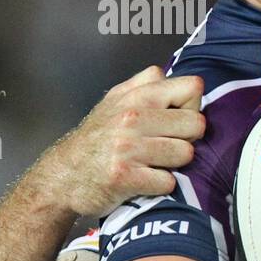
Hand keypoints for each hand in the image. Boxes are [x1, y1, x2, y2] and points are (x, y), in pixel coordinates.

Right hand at [38, 67, 204, 216]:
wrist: (63, 175)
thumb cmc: (97, 138)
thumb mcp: (115, 100)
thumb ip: (145, 84)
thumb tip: (173, 75)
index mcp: (136, 96)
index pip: (193, 88)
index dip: (191, 106)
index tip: (176, 119)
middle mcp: (132, 118)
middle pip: (197, 124)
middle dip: (188, 138)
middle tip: (167, 145)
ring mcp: (127, 147)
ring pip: (186, 154)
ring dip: (175, 164)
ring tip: (155, 162)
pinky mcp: (125, 177)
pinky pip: (168, 182)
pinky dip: (161, 185)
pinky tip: (145, 180)